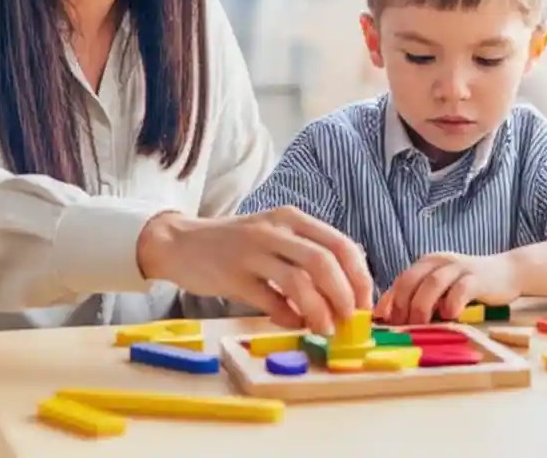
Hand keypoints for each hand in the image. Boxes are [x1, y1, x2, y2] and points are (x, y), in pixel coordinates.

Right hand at [137, 207, 374, 333]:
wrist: (181, 243)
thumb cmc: (238, 244)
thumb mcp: (277, 235)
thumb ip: (310, 251)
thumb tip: (352, 280)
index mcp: (292, 218)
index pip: (341, 244)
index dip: (359, 277)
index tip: (364, 303)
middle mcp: (275, 230)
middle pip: (324, 262)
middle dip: (343, 296)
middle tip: (348, 320)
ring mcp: (252, 252)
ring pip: (299, 282)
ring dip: (318, 311)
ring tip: (324, 328)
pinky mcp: (232, 276)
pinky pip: (269, 301)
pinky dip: (287, 316)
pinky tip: (291, 322)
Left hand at [372, 252, 519, 324]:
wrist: (507, 272)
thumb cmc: (468, 286)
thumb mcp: (441, 290)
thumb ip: (419, 298)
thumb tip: (390, 318)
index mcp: (427, 263)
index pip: (400, 281)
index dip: (390, 302)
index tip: (386, 324)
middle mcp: (439, 261)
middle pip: (411, 279)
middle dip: (403, 305)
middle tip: (403, 326)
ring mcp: (459, 267)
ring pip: (433, 282)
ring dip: (422, 306)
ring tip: (421, 324)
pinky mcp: (478, 277)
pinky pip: (461, 288)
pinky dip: (451, 303)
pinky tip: (450, 316)